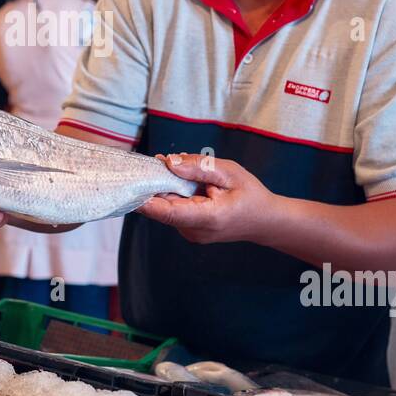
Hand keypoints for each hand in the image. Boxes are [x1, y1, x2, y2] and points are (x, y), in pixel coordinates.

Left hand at [136, 153, 267, 244]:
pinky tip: (187, 184)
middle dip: (156, 183)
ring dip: (167, 188)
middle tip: (155, 161)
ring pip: (167, 207)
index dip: (145, 199)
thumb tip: (168, 161)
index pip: (167, 212)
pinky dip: (174, 195)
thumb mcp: (229, 172)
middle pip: (163, 206)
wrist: (265, 221)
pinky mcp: (189, 231)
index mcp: (207, 218)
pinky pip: (173, 210)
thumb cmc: (250, 194)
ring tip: (183, 172)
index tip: (130, 183)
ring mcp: (190, 234)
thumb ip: (198, 167)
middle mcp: (194, 231)